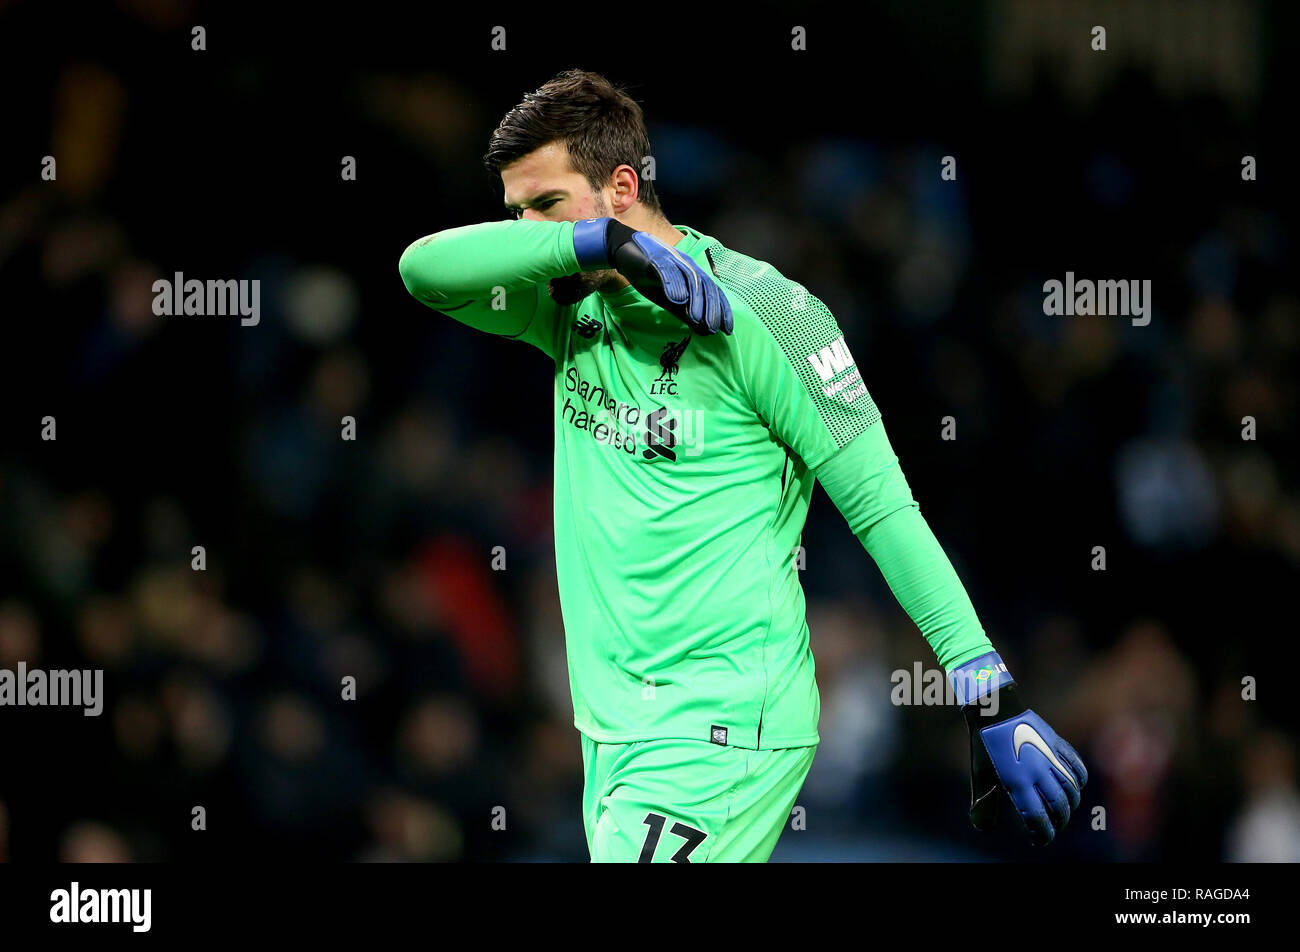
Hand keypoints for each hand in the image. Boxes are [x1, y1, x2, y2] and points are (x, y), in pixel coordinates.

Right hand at [572, 217, 732, 334]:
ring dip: (695, 300)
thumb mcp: (668, 299)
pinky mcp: (655, 259)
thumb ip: (685, 314)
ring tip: (697, 318)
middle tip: (712, 328)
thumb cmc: (648, 276)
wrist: (623, 251)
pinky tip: (677, 299)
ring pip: (690, 279)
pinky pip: (667, 271)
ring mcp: (672, 260)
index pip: (713, 292)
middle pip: (705, 286)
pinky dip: (673, 284)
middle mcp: (686, 265)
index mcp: (692, 274)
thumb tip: (704, 331)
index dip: (722, 310)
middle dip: (710, 308)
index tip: (726, 329)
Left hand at [951, 652, 1087, 844]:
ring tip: (1064, 808)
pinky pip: (1077, 767)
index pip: (1037, 818)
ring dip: (1071, 803)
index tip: (1040, 840)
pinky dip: (1081, 780)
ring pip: (1072, 789)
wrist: (995, 709)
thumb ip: (984, 802)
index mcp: (1017, 781)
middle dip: (1058, 822)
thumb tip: (982, 828)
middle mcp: (1037, 772)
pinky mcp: (1058, 744)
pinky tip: (1075, 786)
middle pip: (1058, 807)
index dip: (1042, 834)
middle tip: (1054, 825)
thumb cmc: (985, 743)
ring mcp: (1050, 757)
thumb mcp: (981, 773)